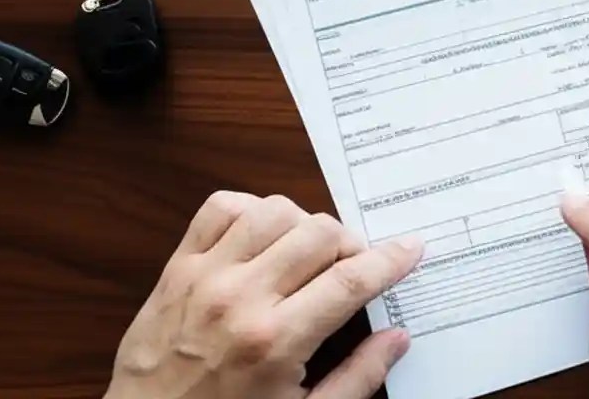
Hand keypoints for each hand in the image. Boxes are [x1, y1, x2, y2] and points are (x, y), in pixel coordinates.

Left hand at [104, 191, 423, 398]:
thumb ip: (357, 379)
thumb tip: (397, 339)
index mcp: (275, 342)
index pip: (351, 279)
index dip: (390, 259)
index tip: (411, 249)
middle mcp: (240, 299)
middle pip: (320, 234)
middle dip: (352, 244)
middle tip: (355, 268)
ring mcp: (205, 277)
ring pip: (275, 210)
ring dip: (304, 224)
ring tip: (310, 254)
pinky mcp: (176, 268)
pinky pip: (220, 208)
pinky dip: (250, 210)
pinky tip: (264, 236)